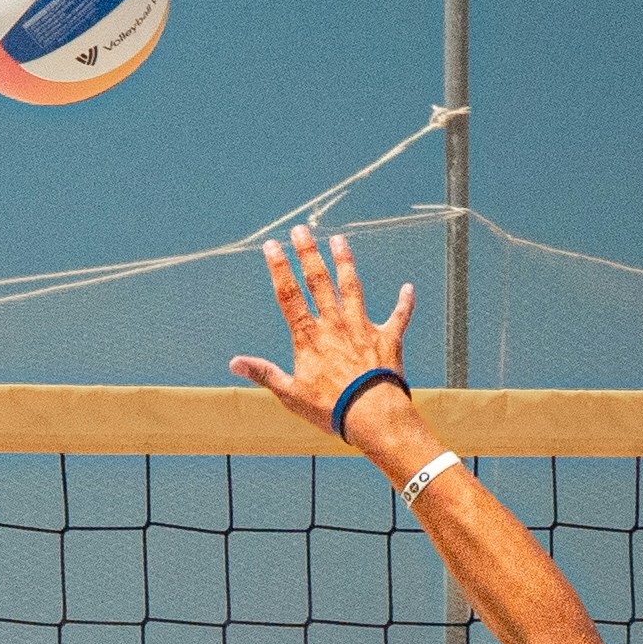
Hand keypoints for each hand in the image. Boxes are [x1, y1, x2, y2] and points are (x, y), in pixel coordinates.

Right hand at [231, 227, 416, 442]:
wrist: (372, 413)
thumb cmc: (330, 407)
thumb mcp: (289, 394)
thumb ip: (264, 373)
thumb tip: (234, 363)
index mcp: (308, 337)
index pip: (289, 296)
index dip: (279, 268)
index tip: (272, 245)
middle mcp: (334, 325)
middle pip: (319, 282)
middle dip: (309, 254)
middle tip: (302, 230)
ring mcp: (362, 328)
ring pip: (352, 288)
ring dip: (346, 263)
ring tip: (340, 240)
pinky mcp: (387, 338)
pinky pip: (398, 316)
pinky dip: (404, 302)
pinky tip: (408, 288)